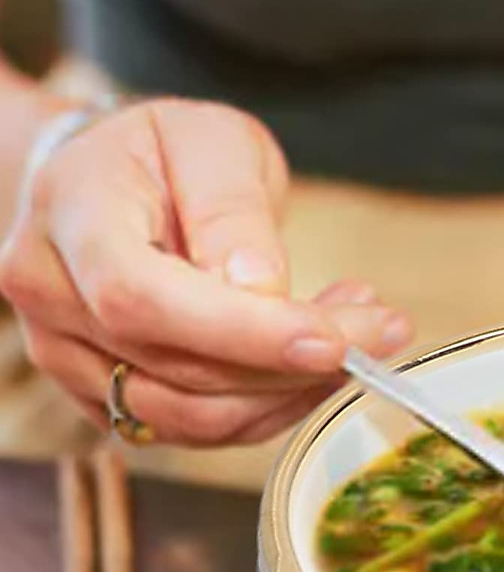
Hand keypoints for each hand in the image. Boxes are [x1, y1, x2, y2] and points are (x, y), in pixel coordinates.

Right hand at [0, 98, 410, 444]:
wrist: (110, 180)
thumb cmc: (163, 151)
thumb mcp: (211, 141)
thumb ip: (232, 209)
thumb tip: (260, 288)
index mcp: (72, 217)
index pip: (144, 298)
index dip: (241, 332)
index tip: (331, 340)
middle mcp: (54, 297)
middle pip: (178, 369)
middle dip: (295, 365)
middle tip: (381, 329)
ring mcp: (72, 356)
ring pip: (193, 417)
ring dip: (292, 392)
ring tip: (357, 334)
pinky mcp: (107, 397)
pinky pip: (199, 430)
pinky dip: (273, 406)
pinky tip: (316, 360)